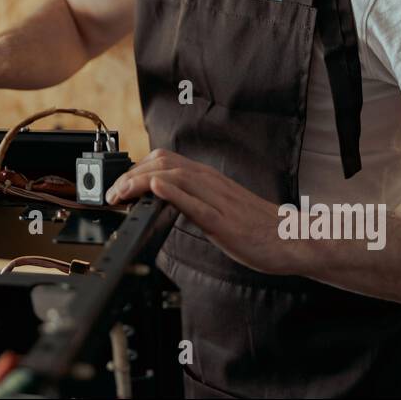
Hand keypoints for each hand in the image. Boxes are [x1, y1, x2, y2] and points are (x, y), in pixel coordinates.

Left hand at [106, 148, 299, 275]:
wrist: (289, 239)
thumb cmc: (253, 225)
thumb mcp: (216, 204)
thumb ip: (191, 198)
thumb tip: (160, 198)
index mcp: (207, 178)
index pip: (164, 160)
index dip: (135, 169)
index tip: (117, 186)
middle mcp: (210, 182)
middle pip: (163, 163)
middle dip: (131, 175)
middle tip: (111, 194)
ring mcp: (218, 200)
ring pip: (175, 177)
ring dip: (141, 183)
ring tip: (121, 193)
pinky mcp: (224, 221)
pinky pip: (196, 203)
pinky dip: (173, 194)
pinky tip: (156, 191)